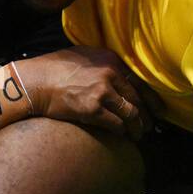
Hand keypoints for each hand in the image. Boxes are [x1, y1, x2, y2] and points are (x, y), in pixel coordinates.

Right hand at [17, 46, 147, 138]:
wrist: (34, 82)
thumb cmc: (54, 69)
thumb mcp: (83, 56)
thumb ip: (104, 64)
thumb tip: (119, 77)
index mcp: (111, 60)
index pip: (140, 81)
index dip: (152, 98)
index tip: (158, 109)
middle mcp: (110, 73)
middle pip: (138, 99)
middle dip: (146, 116)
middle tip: (149, 127)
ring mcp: (102, 91)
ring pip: (131, 114)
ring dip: (137, 128)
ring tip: (138, 135)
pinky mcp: (92, 109)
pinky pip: (116, 124)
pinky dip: (122, 132)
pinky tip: (123, 137)